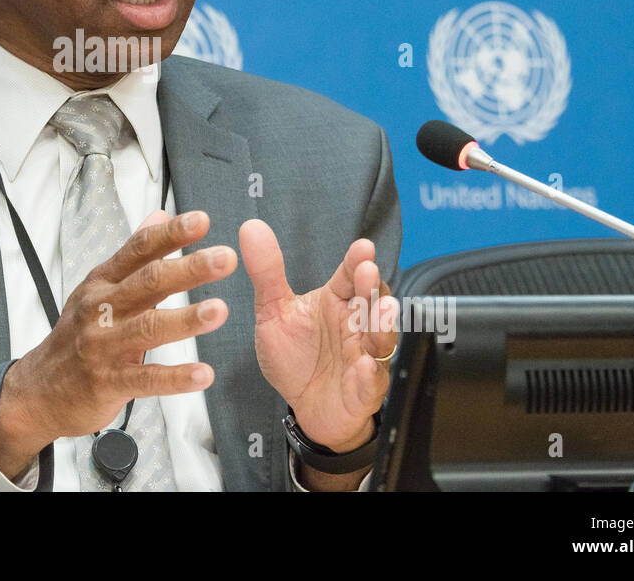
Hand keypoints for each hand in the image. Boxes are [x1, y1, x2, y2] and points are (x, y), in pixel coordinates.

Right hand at [0, 209, 236, 476]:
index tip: (201, 221)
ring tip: (220, 311)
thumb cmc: (77, 335)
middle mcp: (101, 308)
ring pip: (148, 328)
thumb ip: (134, 254)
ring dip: (186, 319)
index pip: (138, 250)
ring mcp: (103, 346)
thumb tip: (160, 215)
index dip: (170, 234)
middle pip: (148, 283)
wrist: (41, 389)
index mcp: (103, 282)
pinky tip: (203, 374)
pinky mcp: (108, 382)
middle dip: (188, 269)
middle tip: (225, 259)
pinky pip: (146, 379)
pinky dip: (175, 378)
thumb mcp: (99, 287)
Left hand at [240, 219, 397, 452]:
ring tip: (382, 310)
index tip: (362, 247)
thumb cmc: (296, 355)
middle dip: (372, 286)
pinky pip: (372, 381)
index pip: (349, 276)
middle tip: (367, 272)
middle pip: (371, 301)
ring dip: (383, 325)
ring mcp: (365, 355)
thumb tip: (251, 228)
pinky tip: (365, 365)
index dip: (357, 261)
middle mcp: (356, 324)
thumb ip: (266, 273)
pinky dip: (371, 373)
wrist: (305, 405)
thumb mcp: (273, 312)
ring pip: (380, 338)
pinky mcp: (365, 389)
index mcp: (336, 301)